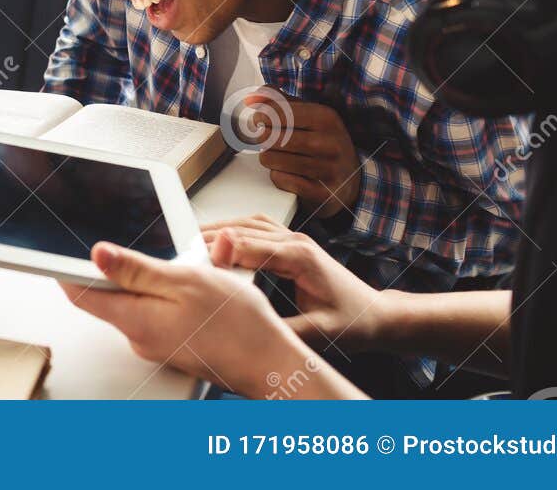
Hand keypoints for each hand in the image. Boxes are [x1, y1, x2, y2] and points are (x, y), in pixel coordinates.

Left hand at [60, 242, 339, 396]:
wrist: (275, 365)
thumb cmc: (239, 327)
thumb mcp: (185, 282)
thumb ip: (136, 268)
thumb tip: (95, 254)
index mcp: (133, 319)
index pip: (79, 292)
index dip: (66, 265)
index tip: (62, 243)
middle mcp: (138, 336)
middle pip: (111, 292)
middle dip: (126, 265)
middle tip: (148, 243)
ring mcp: (156, 341)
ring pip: (142, 298)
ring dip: (157, 277)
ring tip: (193, 268)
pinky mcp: (173, 342)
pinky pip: (162, 310)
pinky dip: (174, 293)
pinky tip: (201, 286)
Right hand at [203, 215, 392, 352]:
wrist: (377, 317)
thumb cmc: (353, 323)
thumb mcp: (316, 334)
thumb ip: (279, 331)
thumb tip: (244, 331)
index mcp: (299, 257)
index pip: (246, 246)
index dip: (216, 253)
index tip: (190, 262)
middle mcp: (295, 242)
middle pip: (241, 230)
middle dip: (208, 239)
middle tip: (179, 252)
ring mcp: (294, 239)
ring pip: (247, 223)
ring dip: (218, 230)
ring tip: (191, 242)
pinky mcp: (292, 244)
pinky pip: (256, 227)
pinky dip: (232, 230)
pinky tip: (218, 239)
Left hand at [242, 91, 361, 217]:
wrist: (350, 180)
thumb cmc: (322, 142)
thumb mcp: (308, 115)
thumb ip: (279, 101)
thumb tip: (252, 98)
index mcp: (326, 118)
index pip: (279, 112)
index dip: (262, 116)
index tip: (260, 120)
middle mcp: (330, 142)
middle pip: (273, 137)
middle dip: (262, 138)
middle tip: (266, 140)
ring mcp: (328, 169)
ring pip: (273, 159)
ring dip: (268, 158)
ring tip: (276, 156)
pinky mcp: (322, 193)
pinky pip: (282, 180)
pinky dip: (277, 176)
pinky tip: (286, 173)